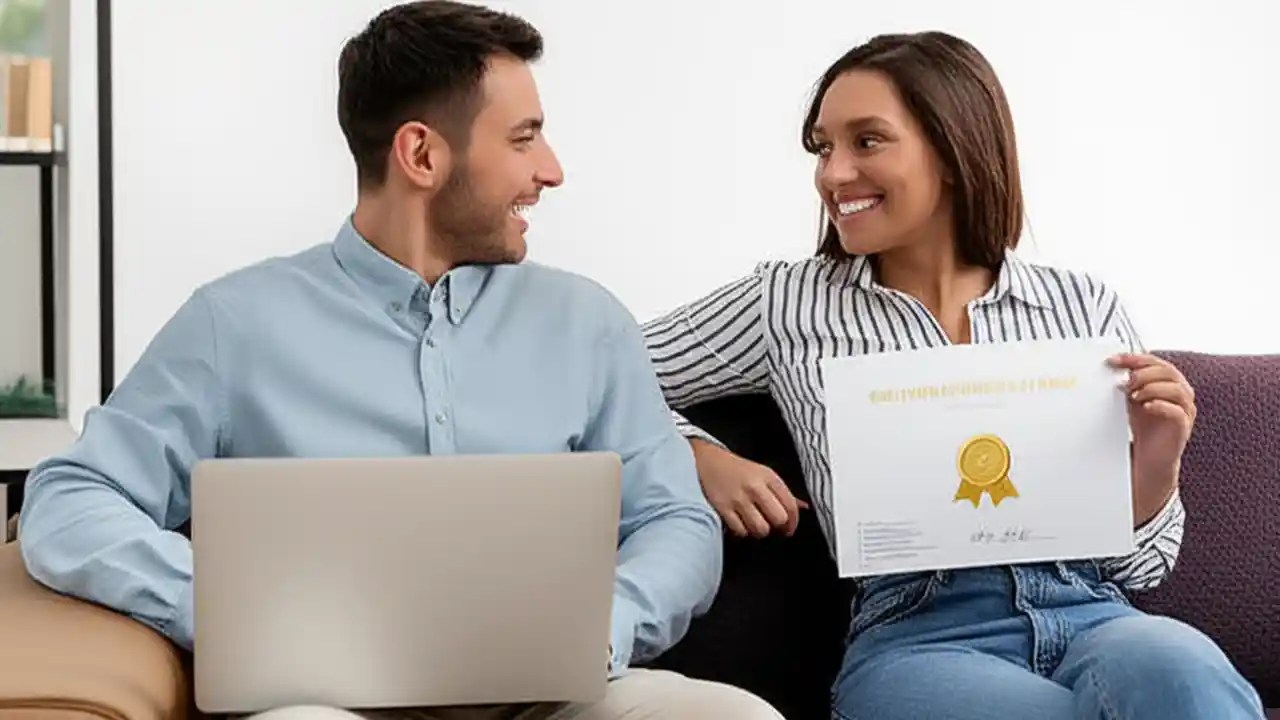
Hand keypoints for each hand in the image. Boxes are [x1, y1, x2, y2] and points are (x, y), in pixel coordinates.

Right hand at [689, 439, 807, 537]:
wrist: (705, 461)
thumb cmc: (736, 470)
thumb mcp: (763, 474)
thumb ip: (784, 492)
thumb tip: (804, 507)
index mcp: (768, 477)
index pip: (791, 505)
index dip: (793, 522)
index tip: (789, 528)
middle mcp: (755, 487)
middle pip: (779, 519)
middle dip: (778, 528)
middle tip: (772, 527)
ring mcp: (738, 498)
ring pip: (760, 529)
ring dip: (759, 531)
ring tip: (754, 524)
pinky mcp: (722, 508)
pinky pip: (740, 531)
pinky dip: (741, 532)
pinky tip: (739, 524)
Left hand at [1109, 353, 1195, 520]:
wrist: (1149, 458)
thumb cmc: (1142, 427)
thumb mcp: (1129, 401)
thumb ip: (1124, 385)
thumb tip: (1107, 369)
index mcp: (1166, 383)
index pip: (1155, 362)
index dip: (1135, 358)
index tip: (1114, 360)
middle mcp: (1179, 393)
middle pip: (1168, 371)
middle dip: (1144, 372)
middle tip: (1126, 380)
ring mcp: (1184, 410)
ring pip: (1176, 389)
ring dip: (1153, 387)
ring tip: (1133, 394)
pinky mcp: (1183, 426)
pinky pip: (1178, 411)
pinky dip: (1161, 405)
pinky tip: (1146, 406)